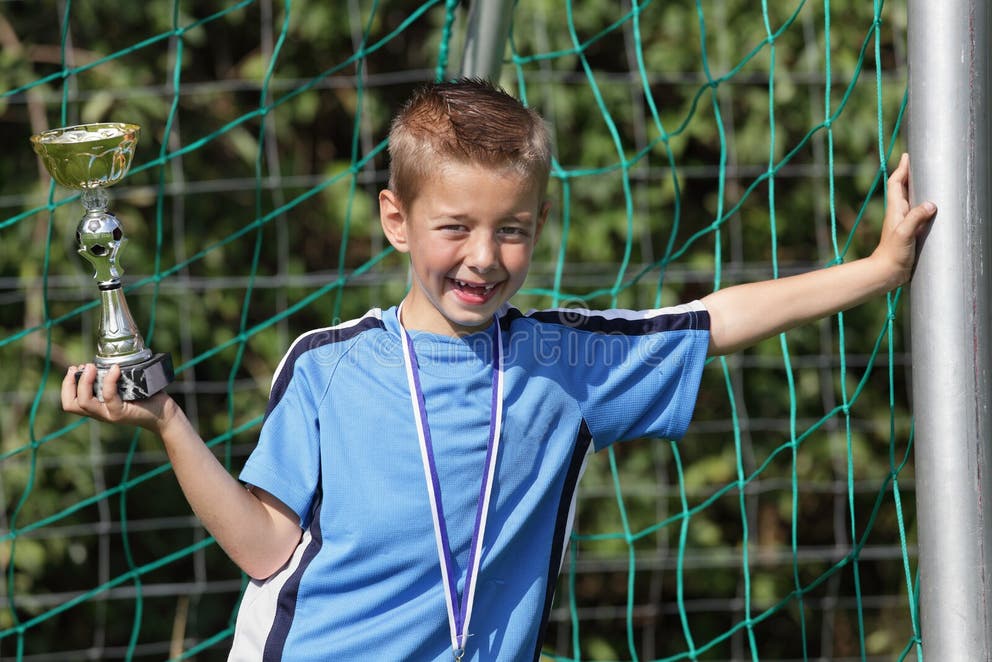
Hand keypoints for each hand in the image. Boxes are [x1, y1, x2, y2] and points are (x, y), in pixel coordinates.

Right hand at [62, 363, 173, 432]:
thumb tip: (101, 360)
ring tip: (92, 366)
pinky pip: (109, 396)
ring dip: (84, 381)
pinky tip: (115, 369)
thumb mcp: (123, 384)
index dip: (66, 385)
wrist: (164, 412)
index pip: (70, 402)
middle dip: (69, 383)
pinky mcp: (121, 413)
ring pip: (84, 402)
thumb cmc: (145, 395)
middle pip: (70, 405)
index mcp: (96, 406)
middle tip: (80, 367)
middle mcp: (99, 413)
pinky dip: (109, 380)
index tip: (74, 368)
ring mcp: (109, 414)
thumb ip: (110, 377)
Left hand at [872, 153, 936, 286]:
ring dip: (917, 187)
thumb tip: (930, 204)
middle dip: (910, 173)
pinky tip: (932, 205)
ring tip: (928, 177)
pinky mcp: (911, 231)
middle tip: (920, 161)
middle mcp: (899, 213)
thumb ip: (915, 218)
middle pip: (903, 188)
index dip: (901, 169)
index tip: (907, 155)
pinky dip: (924, 204)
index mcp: (896, 210)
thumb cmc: (893, 254)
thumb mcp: (905, 234)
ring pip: (911, 199)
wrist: (888, 273)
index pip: (897, 183)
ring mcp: (904, 222)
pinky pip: (918, 212)